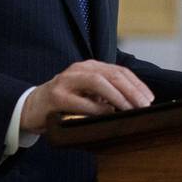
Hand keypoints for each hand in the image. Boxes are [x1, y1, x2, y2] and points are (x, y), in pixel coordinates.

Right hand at [19, 61, 154, 134]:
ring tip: (130, 109)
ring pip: (98, 82)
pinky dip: (96, 108)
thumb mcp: (88, 94)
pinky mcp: (57, 96)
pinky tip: (107, 114)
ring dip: (118, 96)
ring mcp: (67, 81)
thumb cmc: (64, 103)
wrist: (31, 108)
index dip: (137, 84)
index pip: (120, 71)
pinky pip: (81, 101)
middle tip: (144, 105)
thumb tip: (136, 104)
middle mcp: (79, 69)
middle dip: (132, 90)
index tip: (149, 98)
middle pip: (112, 74)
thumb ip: (107, 95)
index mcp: (90, 67)